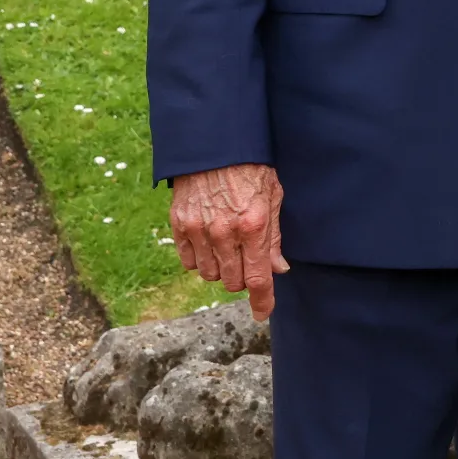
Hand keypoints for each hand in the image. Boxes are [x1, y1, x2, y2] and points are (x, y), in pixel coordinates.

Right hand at [169, 163, 287, 320]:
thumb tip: (278, 269)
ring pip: (209, 275)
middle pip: (232, 282)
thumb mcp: (273, 197)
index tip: (262, 313)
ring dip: (221, 269)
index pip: (258, 278)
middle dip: (243, 278)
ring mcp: (199, 230)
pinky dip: (200, 259)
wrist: (216, 145)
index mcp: (253, 226)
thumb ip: (274, 237)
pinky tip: (209, 243)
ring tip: (228, 248)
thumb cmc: (252, 168)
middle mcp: (225, 233)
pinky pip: (189, 261)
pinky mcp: (180, 225)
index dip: (262, 301)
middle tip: (247, 261)